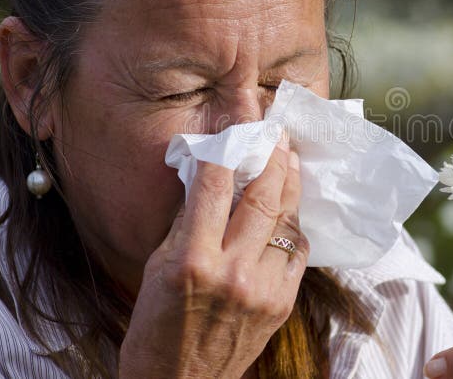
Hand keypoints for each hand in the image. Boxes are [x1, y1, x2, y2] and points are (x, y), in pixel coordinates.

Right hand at [119, 135, 306, 377]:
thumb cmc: (156, 327)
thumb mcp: (156, 267)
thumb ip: (187, 221)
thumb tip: (210, 175)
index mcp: (192, 259)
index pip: (216, 186)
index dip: (229, 147)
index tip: (239, 125)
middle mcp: (232, 271)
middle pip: (263, 198)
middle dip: (274, 158)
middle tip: (279, 135)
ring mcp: (262, 289)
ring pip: (287, 222)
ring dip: (290, 187)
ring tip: (291, 161)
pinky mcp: (281, 304)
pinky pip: (297, 253)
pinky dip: (293, 228)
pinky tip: (288, 213)